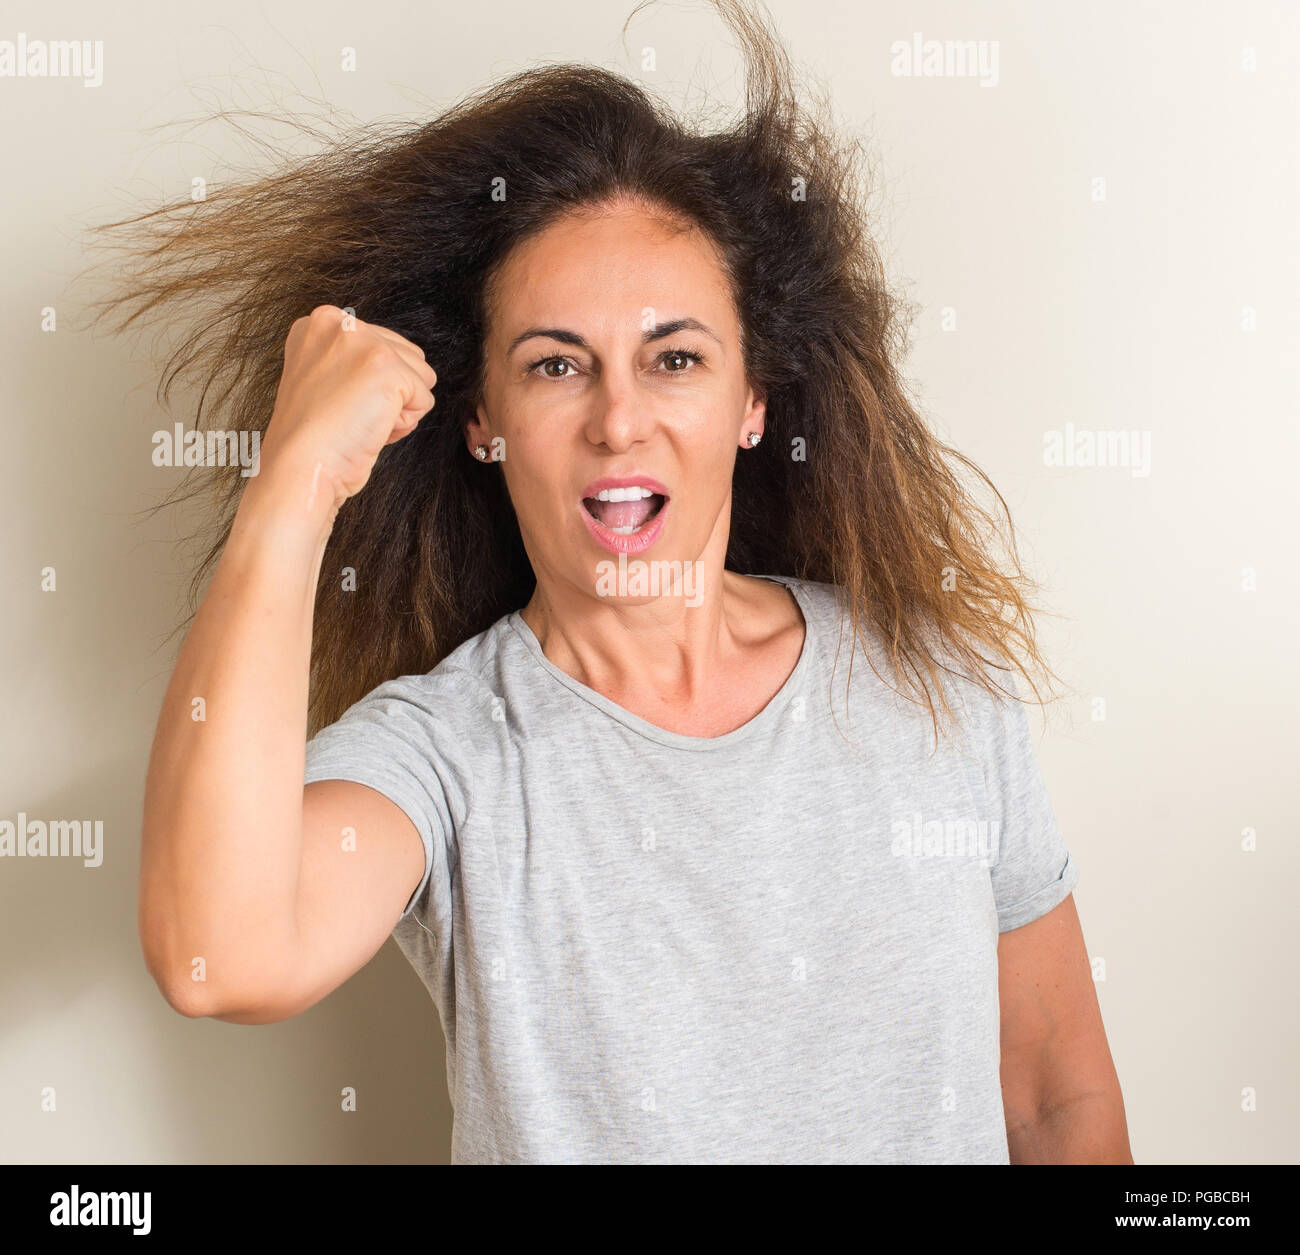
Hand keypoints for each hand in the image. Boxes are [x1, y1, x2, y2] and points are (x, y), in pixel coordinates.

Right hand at [258, 304, 436, 512]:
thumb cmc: (313, 438)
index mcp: (321, 323)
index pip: (384, 345)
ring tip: (360, 422)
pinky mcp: (388, 367)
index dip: (372, 386)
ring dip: (400, 409)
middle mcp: (340, 322)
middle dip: (391, 394)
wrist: (300, 467)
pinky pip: (425, 400)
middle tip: (351, 416)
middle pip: (408, 358)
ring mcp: (365, 342)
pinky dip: (404, 424)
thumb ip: (354, 361)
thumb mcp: (325, 379)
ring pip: (422, 377)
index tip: (338, 404)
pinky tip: (371, 430)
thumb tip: (403, 366)